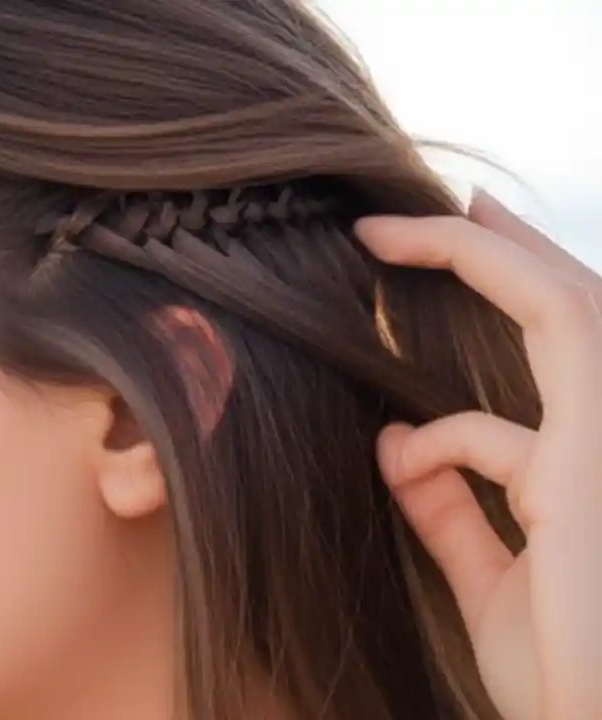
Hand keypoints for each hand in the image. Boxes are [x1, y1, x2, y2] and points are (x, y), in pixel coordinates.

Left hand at [354, 191, 601, 719]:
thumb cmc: (562, 676)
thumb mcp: (489, 579)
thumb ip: (452, 507)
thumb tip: (397, 439)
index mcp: (596, 463)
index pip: (564, 350)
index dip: (517, 286)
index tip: (458, 240)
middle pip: (576, 307)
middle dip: (512, 250)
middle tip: (453, 201)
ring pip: (568, 309)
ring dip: (482, 258)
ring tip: (393, 233)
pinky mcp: (599, 458)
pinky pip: (526, 388)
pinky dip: (448, 424)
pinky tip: (406, 458)